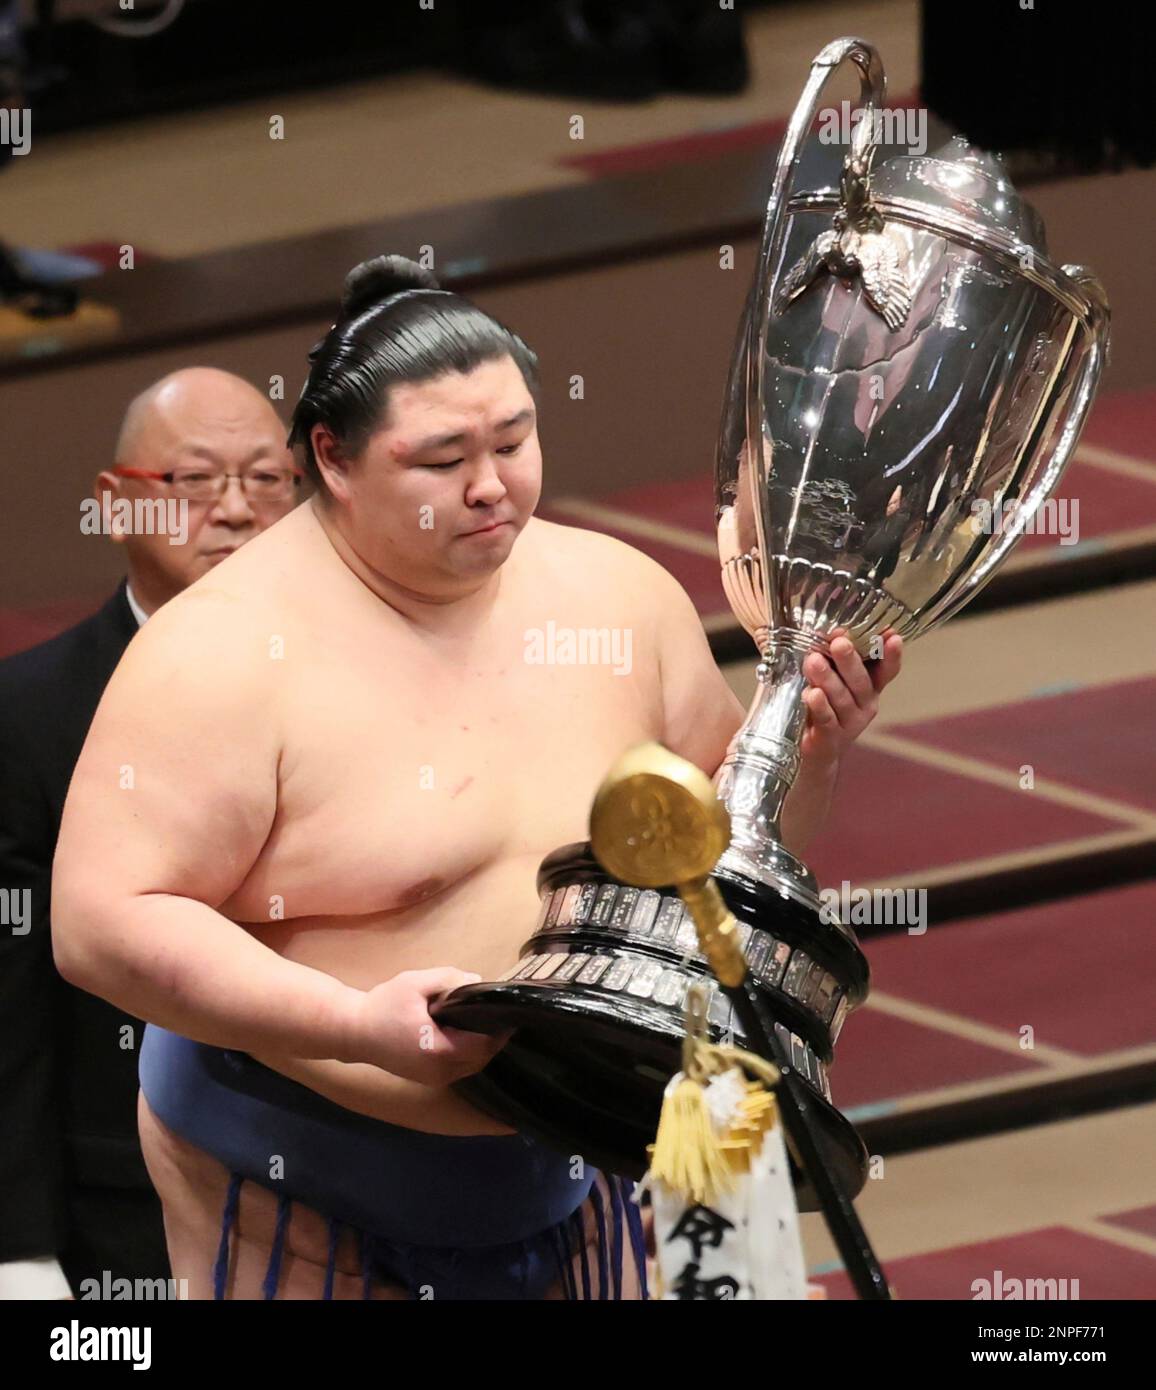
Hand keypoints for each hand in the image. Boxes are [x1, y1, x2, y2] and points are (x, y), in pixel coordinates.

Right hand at [354, 967, 511, 1085]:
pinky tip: (467, 1035)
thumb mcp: (415, 983)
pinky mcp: (426, 1079)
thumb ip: (448, 980)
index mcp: (439, 1050)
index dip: (499, 1030)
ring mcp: (433, 1079)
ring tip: (486, 1023)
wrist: (352, 1031)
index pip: (483, 1045)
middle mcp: (440, 1071)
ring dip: (481, 1049)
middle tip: (500, 1015)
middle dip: (493, 1039)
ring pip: (471, 1067)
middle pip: (481, 1059)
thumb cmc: (382, 1006)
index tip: (509, 1012)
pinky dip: (467, 1055)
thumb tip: (477, 981)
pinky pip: (458, 1070)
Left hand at [800, 627, 902, 763]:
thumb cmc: (824, 706)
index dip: (891, 655)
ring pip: (841, 698)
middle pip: (861, 681)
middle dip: (850, 660)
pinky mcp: (830, 738)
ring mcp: (850, 723)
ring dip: (828, 679)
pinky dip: (819, 706)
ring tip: (814, 661)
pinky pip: (826, 719)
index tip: (894, 636)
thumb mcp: (833, 680)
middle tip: (839, 642)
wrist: (814, 752)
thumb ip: (834, 660)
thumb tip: (831, 629)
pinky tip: (811, 694)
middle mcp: (865, 705)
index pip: (887, 670)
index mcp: (870, 687)